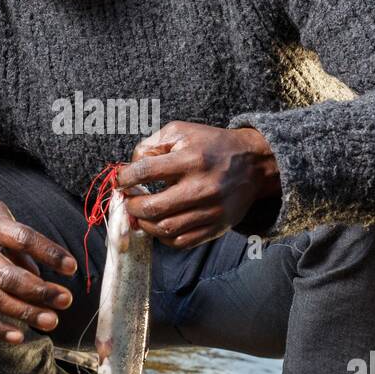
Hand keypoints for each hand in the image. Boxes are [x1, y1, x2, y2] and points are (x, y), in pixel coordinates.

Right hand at [0, 193, 77, 342]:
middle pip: (8, 275)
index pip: (22, 237)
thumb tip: (37, 270)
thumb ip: (14, 234)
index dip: (49, 253)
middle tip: (65, 300)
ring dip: (24, 313)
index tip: (71, 267)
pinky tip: (17, 336)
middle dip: (40, 291)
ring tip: (50, 320)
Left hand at [115, 121, 280, 247]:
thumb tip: (131, 168)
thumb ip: (151, 145)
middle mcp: (202, 187)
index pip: (146, 171)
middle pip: (153, 207)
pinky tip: (159, 224)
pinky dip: (163, 236)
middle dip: (132, 205)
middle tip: (129, 200)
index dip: (126, 178)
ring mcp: (211, 211)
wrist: (252, 163)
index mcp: (192, 159)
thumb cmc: (211, 145)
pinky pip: (182, 242)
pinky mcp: (216, 227)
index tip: (121, 180)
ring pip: (165, 228)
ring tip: (141, 214)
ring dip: (145, 223)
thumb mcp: (181, 132)